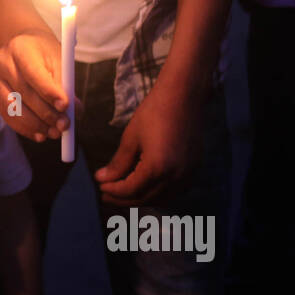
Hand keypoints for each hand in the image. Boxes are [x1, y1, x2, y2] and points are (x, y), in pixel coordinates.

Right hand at [0, 27, 70, 140]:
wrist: (23, 45)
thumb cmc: (44, 53)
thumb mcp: (58, 60)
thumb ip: (66, 84)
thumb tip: (75, 112)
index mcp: (20, 49)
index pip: (33, 73)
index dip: (49, 92)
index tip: (65, 107)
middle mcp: (3, 63)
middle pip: (23, 93)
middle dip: (45, 113)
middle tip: (63, 126)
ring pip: (13, 108)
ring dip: (36, 125)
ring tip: (55, 133)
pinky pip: (8, 117)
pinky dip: (26, 129)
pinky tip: (40, 134)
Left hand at [93, 76, 207, 206]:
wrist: (184, 95)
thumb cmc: (155, 112)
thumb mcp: (131, 138)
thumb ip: (118, 163)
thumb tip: (102, 178)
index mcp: (157, 167)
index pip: (130, 189)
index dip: (113, 190)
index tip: (100, 186)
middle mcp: (175, 176)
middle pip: (145, 198)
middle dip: (123, 199)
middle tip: (106, 194)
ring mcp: (188, 174)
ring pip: (161, 198)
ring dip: (140, 198)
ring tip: (122, 192)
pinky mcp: (194, 169)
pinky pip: (174, 191)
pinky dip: (158, 193)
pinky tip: (145, 186)